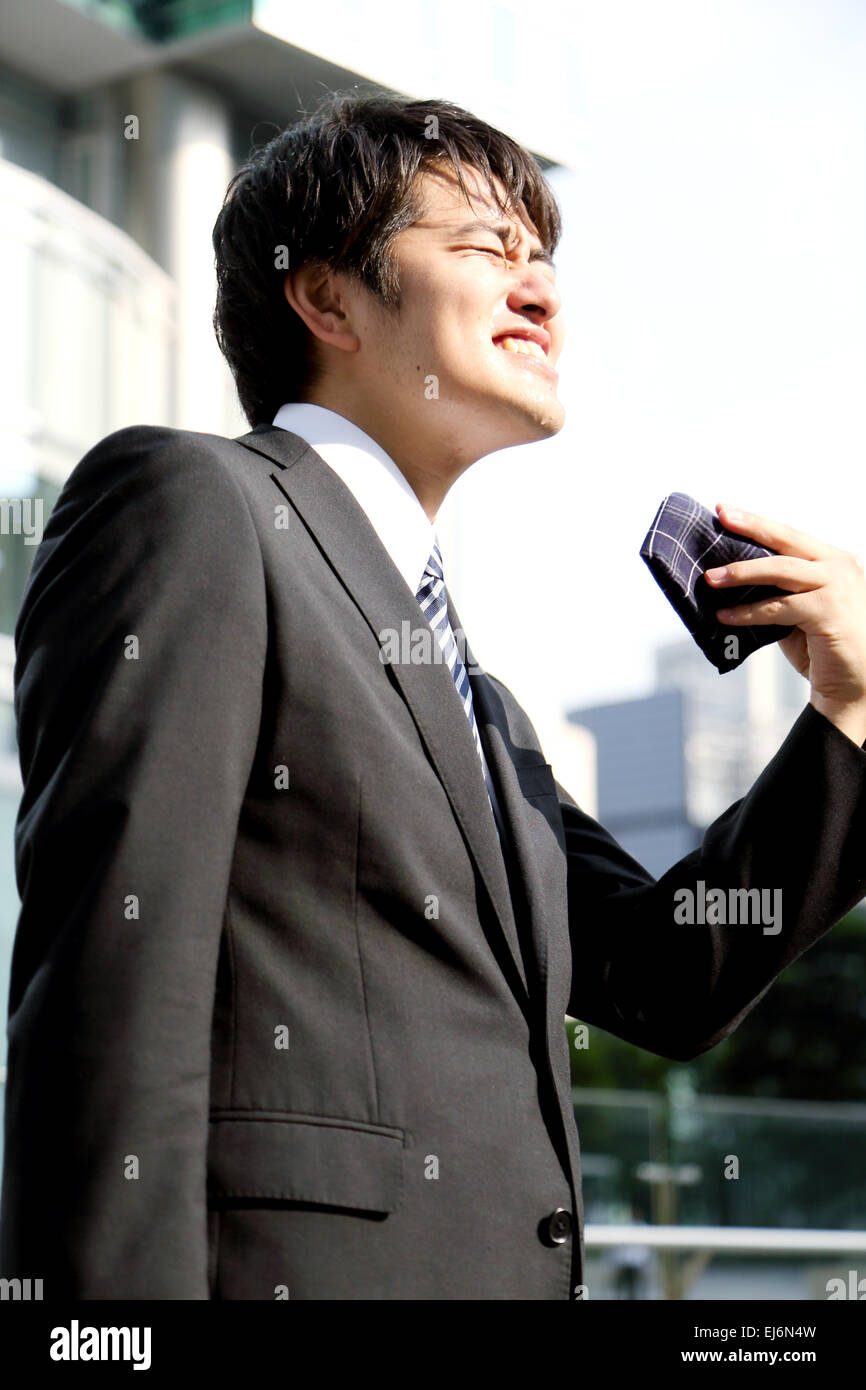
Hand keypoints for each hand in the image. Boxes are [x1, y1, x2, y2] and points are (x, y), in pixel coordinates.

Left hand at [703, 503, 865, 746]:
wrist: (855, 686)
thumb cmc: (825, 648)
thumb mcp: (800, 610)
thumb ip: (778, 591)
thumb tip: (731, 579)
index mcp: (833, 561)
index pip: (790, 536)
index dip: (757, 523)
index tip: (725, 511)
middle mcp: (839, 567)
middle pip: (787, 541)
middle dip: (751, 527)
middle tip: (720, 518)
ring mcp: (837, 588)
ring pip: (780, 571)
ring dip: (741, 573)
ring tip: (711, 578)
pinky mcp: (829, 613)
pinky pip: (778, 608)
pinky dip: (748, 612)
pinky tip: (725, 616)